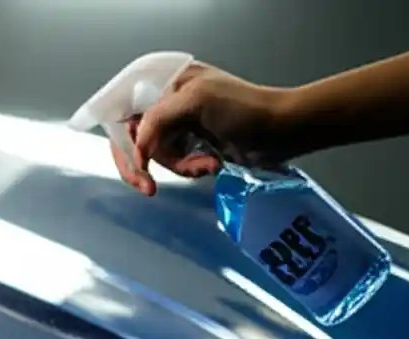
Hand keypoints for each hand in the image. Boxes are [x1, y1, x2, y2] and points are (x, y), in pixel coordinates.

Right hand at [112, 63, 294, 195]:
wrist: (283, 131)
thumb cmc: (245, 109)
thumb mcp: (196, 102)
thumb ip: (157, 120)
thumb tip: (138, 151)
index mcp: (167, 82)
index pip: (125, 111)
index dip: (124, 139)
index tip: (137, 162)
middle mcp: (169, 101)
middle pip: (135, 138)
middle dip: (144, 163)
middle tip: (148, 187)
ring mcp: (180, 125)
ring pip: (156, 155)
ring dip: (178, 166)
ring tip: (205, 165)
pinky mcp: (193, 145)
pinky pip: (174, 163)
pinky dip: (189, 169)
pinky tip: (211, 165)